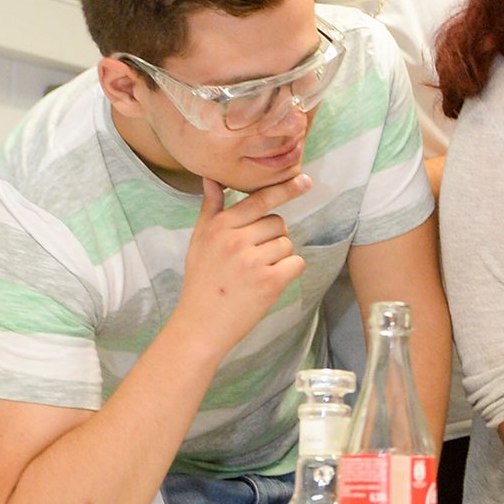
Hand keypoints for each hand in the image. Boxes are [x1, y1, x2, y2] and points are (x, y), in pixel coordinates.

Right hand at [174, 177, 309, 354]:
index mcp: (219, 227)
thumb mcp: (199, 241)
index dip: (284, 189)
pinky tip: (269, 281)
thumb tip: (212, 178)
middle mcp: (236, 240)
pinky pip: (296, 263)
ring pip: (287, 243)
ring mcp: (254, 261)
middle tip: (253, 257)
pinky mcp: (270, 281)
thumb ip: (211, 208)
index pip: (259, 200)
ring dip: (279, 256)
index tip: (304, 180)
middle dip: (272, 236)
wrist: (201, 324)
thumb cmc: (201, 280)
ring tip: (256, 272)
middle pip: (278, 222)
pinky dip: (289, 271)